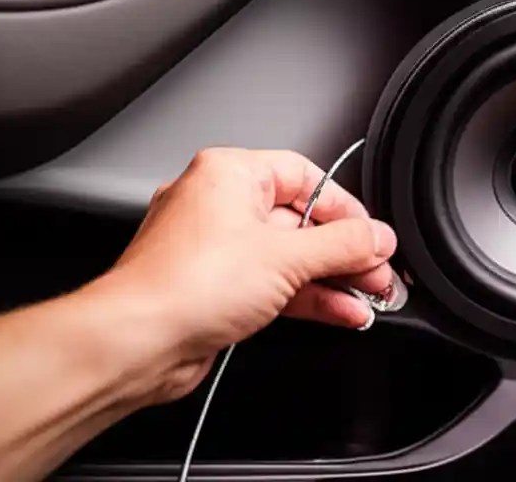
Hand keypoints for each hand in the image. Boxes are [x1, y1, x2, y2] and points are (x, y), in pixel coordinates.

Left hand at [87, 148, 396, 402]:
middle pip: (301, 220)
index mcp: (229, 173)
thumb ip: (343, 246)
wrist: (137, 342)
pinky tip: (339, 311)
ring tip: (368, 298)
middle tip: (378, 272)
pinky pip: (272, 284)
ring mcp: (215, 249)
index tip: (374, 236)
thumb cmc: (185, 285)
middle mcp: (219, 205)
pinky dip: (306, 297)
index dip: (346, 208)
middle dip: (345, 253)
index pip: (306, 177)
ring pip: (288, 257)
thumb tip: (378, 238)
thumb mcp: (287, 257)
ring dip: (331, 280)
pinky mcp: (214, 288)